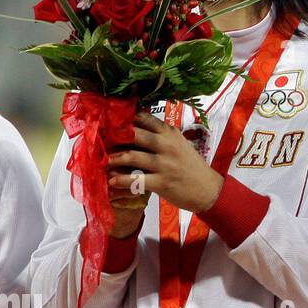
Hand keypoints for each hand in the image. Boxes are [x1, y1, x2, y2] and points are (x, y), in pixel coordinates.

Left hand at [106, 112, 224, 214]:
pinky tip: (112, 181)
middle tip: (98, 140)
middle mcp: (167, 145)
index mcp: (170, 133)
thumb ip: (161, 136)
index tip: (108, 120)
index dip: (124, 118)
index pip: (143, 118)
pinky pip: (136, 180)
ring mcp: (165, 164)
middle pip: (134, 134)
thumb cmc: (190, 166)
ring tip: (102, 161)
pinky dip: (121, 180)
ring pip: (132, 156)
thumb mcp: (179, 144)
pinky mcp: (162, 182)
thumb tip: (134, 127)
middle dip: (113, 136)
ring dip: (113, 159)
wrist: (208, 189)